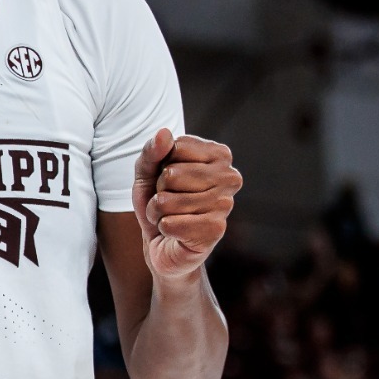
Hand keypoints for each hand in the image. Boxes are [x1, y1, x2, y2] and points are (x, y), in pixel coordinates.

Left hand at [131, 129, 239, 281]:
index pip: (175, 147)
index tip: (169, 179)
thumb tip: (165, 133)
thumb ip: (152, 151)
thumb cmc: (159, 202)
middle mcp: (229, 176)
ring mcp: (226, 204)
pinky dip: (163, 228)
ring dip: (157, 212)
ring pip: (167, 201)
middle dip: (158, 191)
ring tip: (170, 216)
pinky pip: (170, 223)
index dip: (161, 165)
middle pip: (171, 175)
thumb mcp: (148, 173)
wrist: (163, 244)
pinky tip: (175, 232)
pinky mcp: (216, 230)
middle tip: (168, 202)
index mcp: (218, 154)